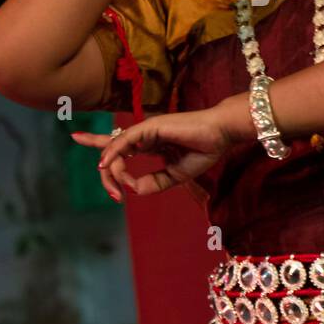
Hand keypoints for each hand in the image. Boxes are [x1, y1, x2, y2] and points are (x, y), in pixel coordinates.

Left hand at [70, 107, 234, 200]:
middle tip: (114, 196)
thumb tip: (131, 190)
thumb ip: (153, 183)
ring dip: (112, 171)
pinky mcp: (150, 126)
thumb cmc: (202, 152)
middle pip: (112, 151)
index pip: (120, 149)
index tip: (116, 196)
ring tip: (117, 190)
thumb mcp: (174, 176)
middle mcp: (143, 136)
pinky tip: (104, 165)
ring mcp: (145, 130)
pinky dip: (113, 152)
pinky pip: (125, 140)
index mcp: (150, 145)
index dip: (108, 165)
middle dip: (107, 175)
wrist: (220, 137)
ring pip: (116, 148)